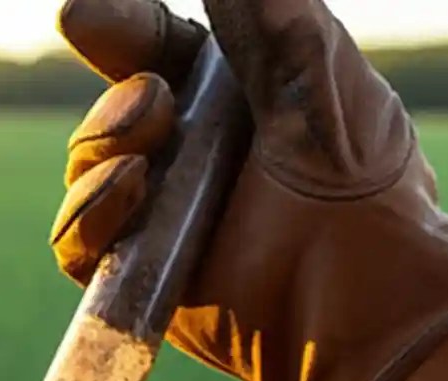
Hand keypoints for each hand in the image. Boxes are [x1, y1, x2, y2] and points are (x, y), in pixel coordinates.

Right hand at [52, 0, 447, 380]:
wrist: (369, 287)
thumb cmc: (366, 180)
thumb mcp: (321, 69)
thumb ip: (267, 14)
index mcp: (228, 100)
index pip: (153, 50)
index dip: (117, 29)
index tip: (83, 16)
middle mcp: (188, 155)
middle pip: (111, 109)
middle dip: (118, 100)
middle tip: (155, 101)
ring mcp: (159, 217)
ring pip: (86, 168)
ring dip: (100, 146)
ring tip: (142, 154)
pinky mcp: (140, 275)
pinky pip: (77, 241)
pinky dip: (88, 211)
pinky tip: (126, 188)